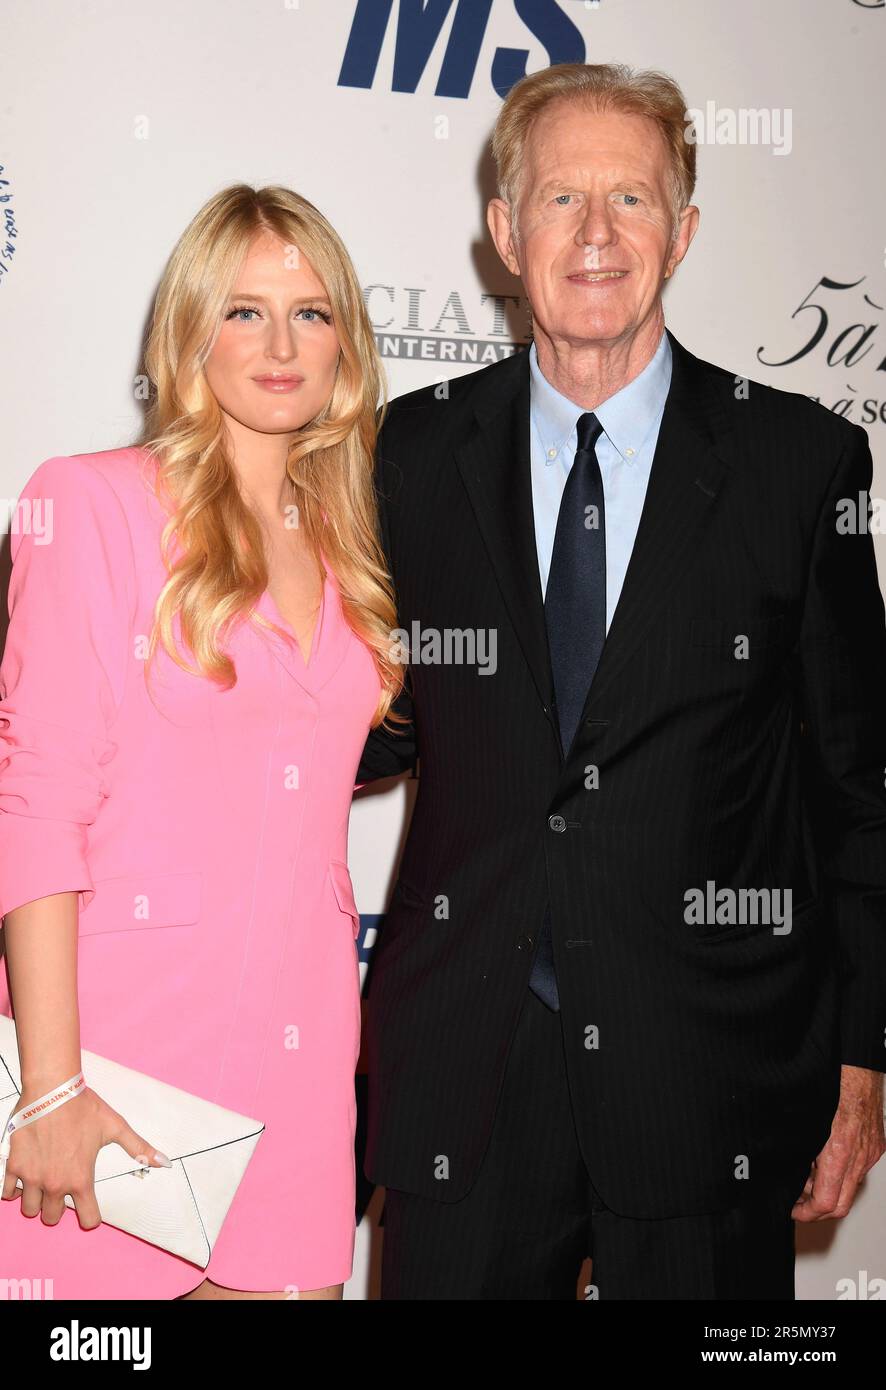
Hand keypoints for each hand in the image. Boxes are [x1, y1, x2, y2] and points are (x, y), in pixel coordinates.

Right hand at [1, 1084, 169, 1228]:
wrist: (53, 1089)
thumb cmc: (84, 1107)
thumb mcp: (115, 1127)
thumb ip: (138, 1148)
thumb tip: (164, 1162)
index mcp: (80, 1180)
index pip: (87, 1220)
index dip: (90, 1216)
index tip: (88, 1207)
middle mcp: (55, 1184)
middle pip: (52, 1219)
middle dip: (57, 1209)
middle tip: (61, 1189)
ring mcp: (32, 1177)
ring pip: (29, 1210)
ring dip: (36, 1201)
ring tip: (42, 1183)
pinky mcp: (14, 1167)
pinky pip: (8, 1193)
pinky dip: (14, 1189)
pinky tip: (23, 1177)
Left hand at [792, 1065, 885, 1220]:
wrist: (858, 1068)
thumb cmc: (831, 1087)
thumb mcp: (805, 1121)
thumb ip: (799, 1150)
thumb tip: (784, 1169)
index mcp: (838, 1152)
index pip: (826, 1202)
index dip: (806, 1213)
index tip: (793, 1209)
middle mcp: (858, 1157)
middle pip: (840, 1204)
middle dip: (817, 1210)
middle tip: (798, 1202)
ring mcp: (870, 1153)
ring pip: (850, 1187)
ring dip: (829, 1189)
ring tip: (807, 1176)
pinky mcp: (876, 1146)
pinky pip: (859, 1169)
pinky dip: (841, 1172)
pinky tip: (824, 1159)